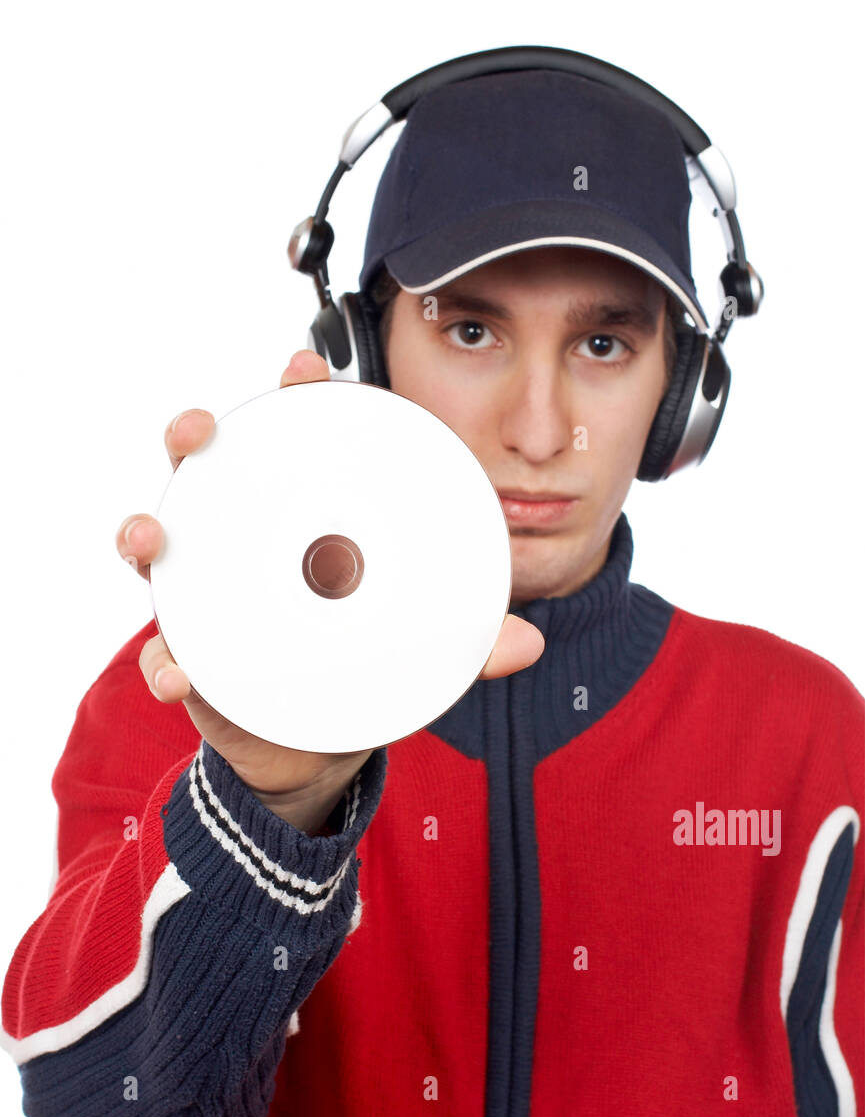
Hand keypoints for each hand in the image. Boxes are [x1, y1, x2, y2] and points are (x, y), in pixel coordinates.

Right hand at [115, 350, 544, 802]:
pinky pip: (164, 654)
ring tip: (153, 538)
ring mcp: (206, 600)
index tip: (305, 368)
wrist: (317, 748)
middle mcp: (242, 548)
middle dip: (194, 438)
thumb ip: (470, 640)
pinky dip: (164, 662)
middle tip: (200, 429)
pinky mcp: (189, 659)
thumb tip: (530, 640)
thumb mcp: (420, 647)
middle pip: (206, 474)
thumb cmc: (364, 667)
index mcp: (305, 528)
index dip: (294, 401)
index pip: (293, 448)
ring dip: (145, 534)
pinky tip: (178, 672)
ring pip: (160, 550)